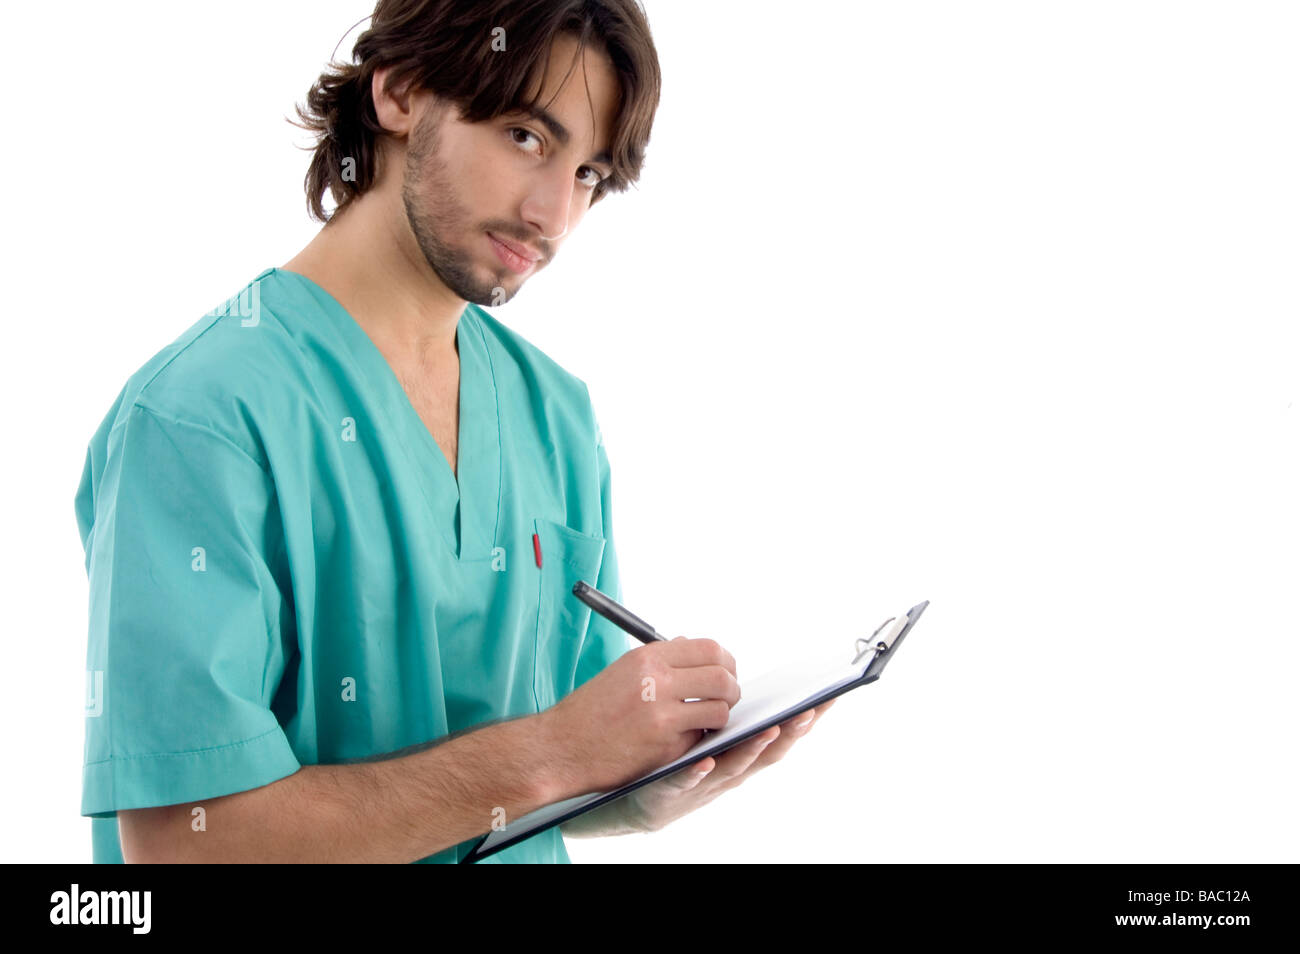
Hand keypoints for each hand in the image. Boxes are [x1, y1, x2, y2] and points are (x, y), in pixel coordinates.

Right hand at [544, 636, 740, 799]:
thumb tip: (692, 646)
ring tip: (710, 720)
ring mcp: (662, 715)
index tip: (726, 672)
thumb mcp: (623, 671)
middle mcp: (657, 681)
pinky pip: (700, 738)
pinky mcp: (664, 747)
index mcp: (647, 657)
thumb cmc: (591, 710)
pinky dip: (699, 738)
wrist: (560, 748)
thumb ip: (661, 660)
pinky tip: (686, 738)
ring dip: (721, 716)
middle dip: (732, 689)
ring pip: (720, 709)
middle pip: (722, 676)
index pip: (709, 649)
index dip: (726, 662)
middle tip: (727, 698)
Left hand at [620, 698, 836, 832]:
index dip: (804, 719)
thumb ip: (715, 704)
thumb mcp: (702, 731)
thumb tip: (727, 668)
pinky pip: (686, 780)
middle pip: (768, 751)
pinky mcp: (671, 790)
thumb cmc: (673, 760)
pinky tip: (705, 759)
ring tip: (769, 729)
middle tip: (808, 711)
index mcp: (739, 752)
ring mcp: (703, 783)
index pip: (778, 732)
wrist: (630, 797)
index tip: (827, 698)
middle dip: (791, 731)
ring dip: (754, 749)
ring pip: (735, 766)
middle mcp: (729, 770)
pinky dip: (699, 772)